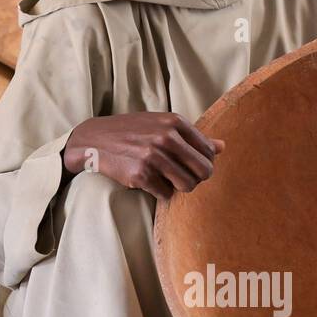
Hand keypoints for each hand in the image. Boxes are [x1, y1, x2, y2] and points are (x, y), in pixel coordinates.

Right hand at [63, 112, 224, 199]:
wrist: (94, 139)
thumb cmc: (132, 131)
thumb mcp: (161, 125)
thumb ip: (192, 136)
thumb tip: (222, 147)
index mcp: (174, 122)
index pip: (209, 151)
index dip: (204, 162)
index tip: (191, 165)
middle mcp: (166, 137)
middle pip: (204, 171)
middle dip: (197, 178)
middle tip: (184, 178)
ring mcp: (153, 156)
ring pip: (187, 185)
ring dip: (180, 187)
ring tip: (167, 180)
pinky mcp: (140, 175)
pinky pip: (166, 194)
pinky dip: (160, 192)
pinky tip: (150, 182)